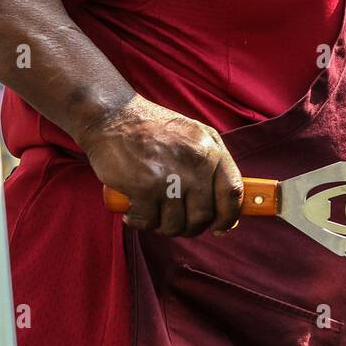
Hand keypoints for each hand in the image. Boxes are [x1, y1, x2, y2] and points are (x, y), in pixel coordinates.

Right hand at [76, 94, 243, 237]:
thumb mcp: (194, 136)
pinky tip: (133, 212)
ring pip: (176, 225)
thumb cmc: (152, 129)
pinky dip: (140, 222)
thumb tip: (228, 208)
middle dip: (189, 227)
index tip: (219, 228)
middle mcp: (196, 164)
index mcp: (212, 150)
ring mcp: (171, 177)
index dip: (228, 217)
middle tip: (174, 222)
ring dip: (163, 227)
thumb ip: (212, 166)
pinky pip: (148, 222)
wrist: (112, 117)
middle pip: (203, 216)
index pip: (233, 193)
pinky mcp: (144, 187)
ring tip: (152, 214)